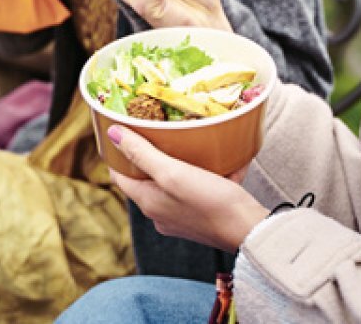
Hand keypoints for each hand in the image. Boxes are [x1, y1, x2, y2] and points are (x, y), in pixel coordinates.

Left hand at [107, 125, 267, 252]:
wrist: (248, 229)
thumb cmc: (210, 202)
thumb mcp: (173, 173)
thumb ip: (142, 154)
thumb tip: (113, 134)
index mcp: (148, 202)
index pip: (120, 176)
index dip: (118, 153)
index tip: (123, 132)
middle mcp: (160, 213)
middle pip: (146, 179)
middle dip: (151, 155)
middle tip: (158, 131)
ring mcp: (180, 217)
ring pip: (172, 183)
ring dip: (178, 163)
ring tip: (189, 143)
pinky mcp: (200, 217)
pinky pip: (195, 190)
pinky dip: (203, 175)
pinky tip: (219, 163)